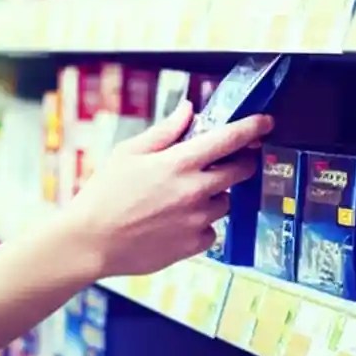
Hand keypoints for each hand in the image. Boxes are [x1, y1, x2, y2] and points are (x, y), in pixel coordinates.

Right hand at [68, 102, 273, 277]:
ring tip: (180, 200)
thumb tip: (188, 110)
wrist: (90, 242)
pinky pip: (211, 231)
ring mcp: (197, 220)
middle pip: (241, 171)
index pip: (230, 139)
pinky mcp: (194, 245)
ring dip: (213, 196)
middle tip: (222, 163)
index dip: (253, 127)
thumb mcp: (127, 153)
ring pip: (225, 202)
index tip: (265, 122)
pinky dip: (200, 225)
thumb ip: (164, 131)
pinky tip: (174, 223)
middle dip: (239, 162)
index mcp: (179, 163)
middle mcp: (195, 191)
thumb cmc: (103, 195)